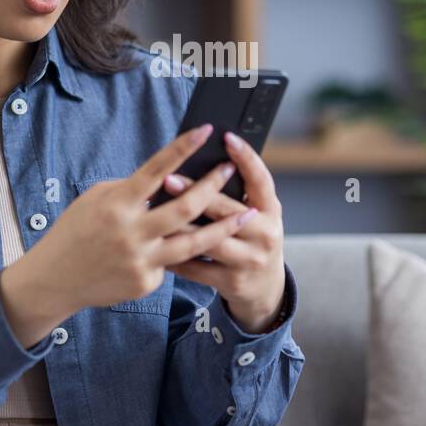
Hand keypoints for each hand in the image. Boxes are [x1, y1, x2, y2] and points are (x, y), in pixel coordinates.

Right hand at [0, 124, 252, 346]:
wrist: (55, 279)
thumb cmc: (76, 230)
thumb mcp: (96, 199)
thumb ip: (131, 191)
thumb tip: (166, 179)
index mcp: (117, 203)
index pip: (157, 169)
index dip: (183, 147)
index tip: (206, 130)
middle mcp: (131, 231)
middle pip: (185, 208)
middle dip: (212, 186)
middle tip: (229, 170)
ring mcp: (141, 259)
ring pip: (194, 243)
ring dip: (223, 227)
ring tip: (246, 214)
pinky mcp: (146, 281)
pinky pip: (172, 263)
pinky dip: (177, 252)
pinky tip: (186, 248)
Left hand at [157, 130, 286, 333]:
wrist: (265, 288)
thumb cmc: (252, 239)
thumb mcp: (256, 214)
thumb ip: (237, 194)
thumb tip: (202, 161)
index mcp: (271, 209)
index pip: (261, 179)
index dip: (246, 157)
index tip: (227, 137)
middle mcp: (265, 233)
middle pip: (228, 210)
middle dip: (197, 192)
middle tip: (169, 178)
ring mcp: (249, 260)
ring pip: (209, 240)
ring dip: (180, 226)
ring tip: (155, 212)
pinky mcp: (232, 282)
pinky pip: (196, 267)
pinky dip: (174, 255)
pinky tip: (155, 243)